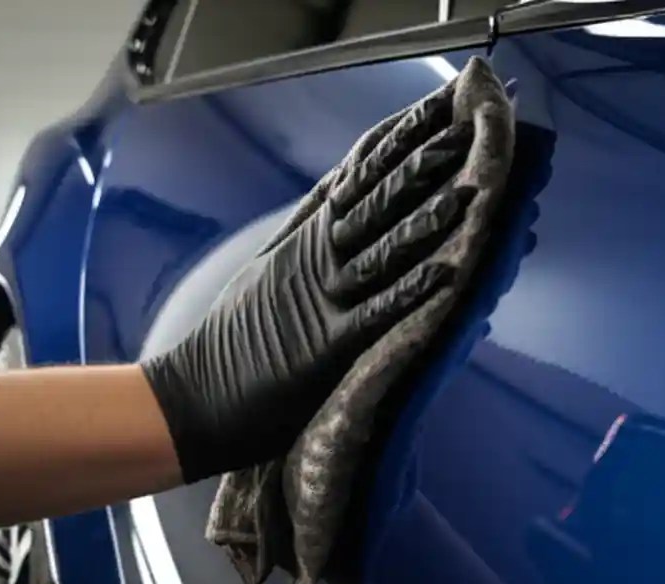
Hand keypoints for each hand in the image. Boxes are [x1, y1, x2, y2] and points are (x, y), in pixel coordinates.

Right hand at [144, 122, 476, 480]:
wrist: (197, 395)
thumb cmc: (238, 334)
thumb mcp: (269, 262)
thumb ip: (307, 220)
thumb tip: (342, 177)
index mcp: (306, 239)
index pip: (359, 175)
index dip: (398, 139)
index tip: (437, 106)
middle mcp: (317, 260)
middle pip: (375, 202)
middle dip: (421, 165)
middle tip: (466, 130)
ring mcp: (324, 300)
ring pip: (381, 251)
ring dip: (426, 221)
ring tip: (468, 192)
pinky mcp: (328, 347)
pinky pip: (378, 314)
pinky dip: (411, 292)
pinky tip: (446, 273)